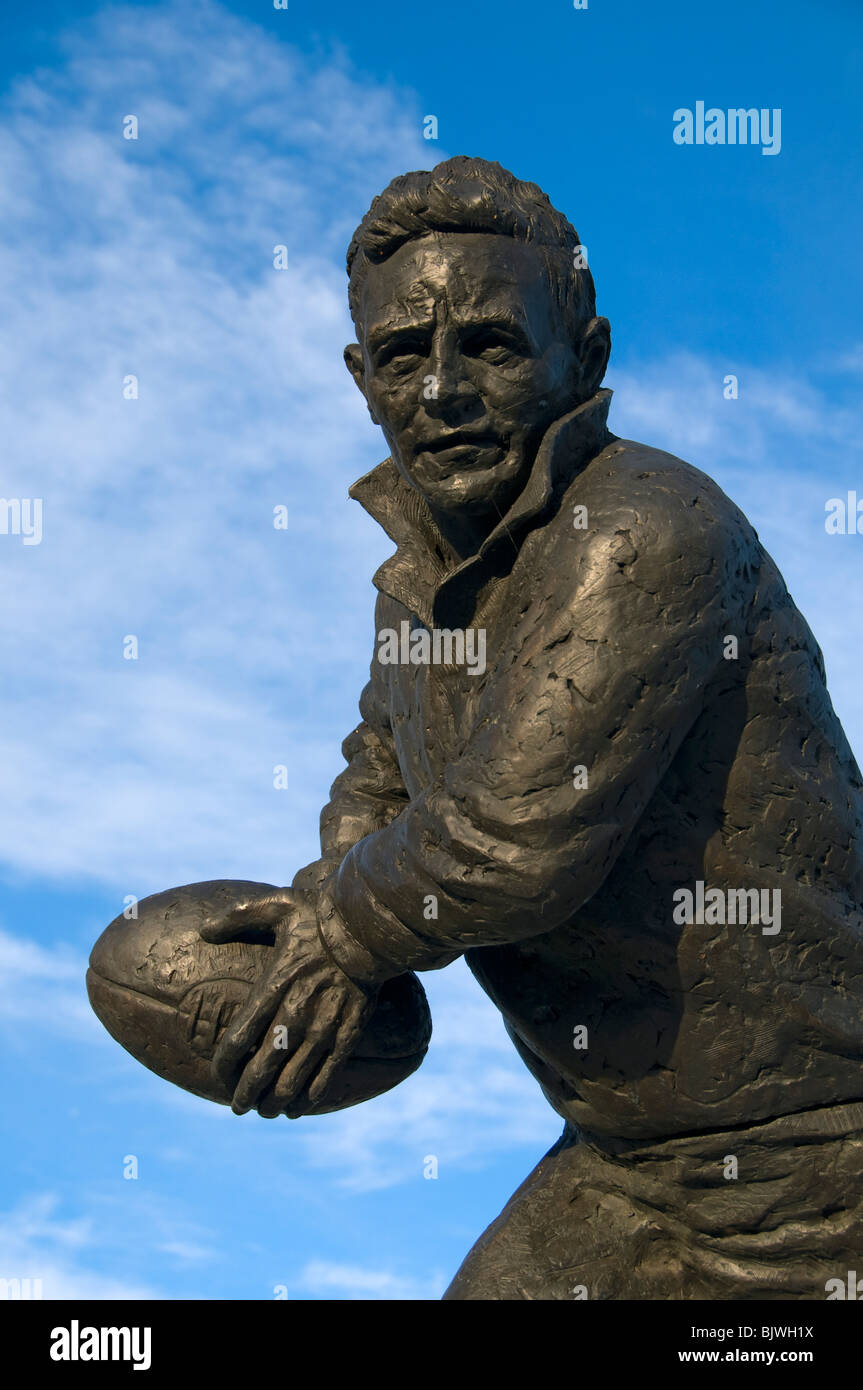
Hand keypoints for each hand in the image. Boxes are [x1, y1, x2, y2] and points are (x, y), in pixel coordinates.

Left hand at [200, 892, 375, 1118]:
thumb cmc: (319, 916)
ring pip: (293, 1080)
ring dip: (276, 1102)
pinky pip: (327, 1075)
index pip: (237, 1041)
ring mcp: (322, 1028)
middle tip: (239, 1108)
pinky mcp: (348, 1033)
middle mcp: (294, 1015)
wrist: (368, 929)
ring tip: (266, 1112)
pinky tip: (299, 1107)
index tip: (219, 1076)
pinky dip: (310, 1096)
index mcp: (272, 989)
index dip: (224, 1067)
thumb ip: (237, 918)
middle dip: (246, 1095)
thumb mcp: (276, 906)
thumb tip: (204, 931)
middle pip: (261, 1069)